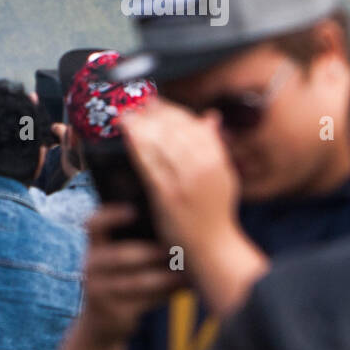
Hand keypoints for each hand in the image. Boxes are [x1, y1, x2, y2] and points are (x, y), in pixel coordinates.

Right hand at [79, 204, 181, 345]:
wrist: (102, 324)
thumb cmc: (120, 282)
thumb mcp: (116, 262)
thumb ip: (136, 244)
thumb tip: (178, 226)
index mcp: (94, 247)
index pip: (94, 224)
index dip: (111, 215)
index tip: (134, 210)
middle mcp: (91, 267)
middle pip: (119, 255)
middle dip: (151, 253)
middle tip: (177, 249)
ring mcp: (99, 291)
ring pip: (136, 281)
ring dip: (165, 277)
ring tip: (187, 272)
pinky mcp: (114, 312)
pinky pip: (144, 301)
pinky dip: (167, 294)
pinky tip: (184, 287)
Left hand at [118, 99, 238, 253]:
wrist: (212, 247)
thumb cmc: (213, 212)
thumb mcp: (222, 176)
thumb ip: (215, 146)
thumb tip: (211, 117)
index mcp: (218, 161)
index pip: (194, 125)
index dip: (172, 110)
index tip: (154, 101)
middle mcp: (204, 167)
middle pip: (176, 130)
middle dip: (154, 113)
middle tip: (135, 103)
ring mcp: (186, 181)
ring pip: (163, 143)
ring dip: (142, 125)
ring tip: (127, 115)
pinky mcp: (167, 195)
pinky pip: (150, 164)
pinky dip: (138, 146)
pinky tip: (127, 134)